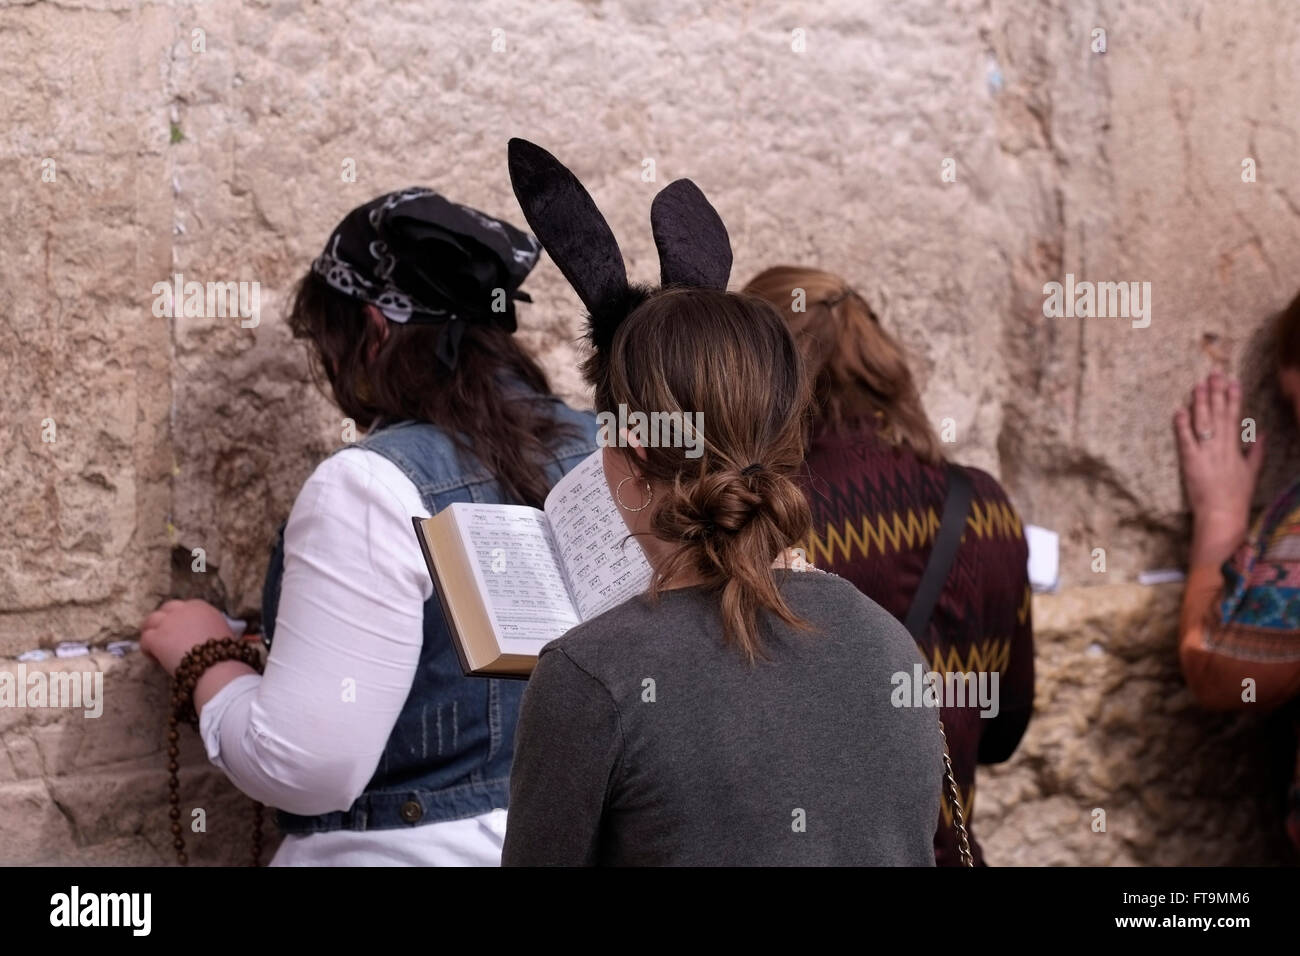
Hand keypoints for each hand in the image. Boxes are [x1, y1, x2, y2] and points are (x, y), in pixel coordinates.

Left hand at [139, 599, 234, 676]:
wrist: (216, 666)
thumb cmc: (224, 653)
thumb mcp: (224, 632)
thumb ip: (211, 627)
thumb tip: (207, 633)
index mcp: (201, 607)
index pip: (184, 607)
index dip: (180, 618)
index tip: (182, 631)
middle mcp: (183, 610)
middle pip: (166, 609)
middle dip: (164, 620)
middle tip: (164, 635)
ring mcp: (168, 622)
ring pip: (151, 620)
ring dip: (152, 631)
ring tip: (154, 646)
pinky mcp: (157, 637)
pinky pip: (144, 639)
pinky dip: (147, 649)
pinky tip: (154, 658)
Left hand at [1173, 372, 1264, 565]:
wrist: (1222, 515)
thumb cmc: (1237, 497)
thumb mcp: (1252, 472)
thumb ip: (1256, 452)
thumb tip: (1261, 433)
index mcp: (1235, 447)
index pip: (1235, 416)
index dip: (1234, 397)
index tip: (1234, 380)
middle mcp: (1221, 446)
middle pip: (1218, 414)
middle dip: (1216, 392)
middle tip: (1214, 372)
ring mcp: (1206, 453)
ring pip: (1203, 422)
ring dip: (1200, 402)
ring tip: (1198, 384)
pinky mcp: (1190, 462)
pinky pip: (1186, 439)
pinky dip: (1182, 424)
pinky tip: (1179, 410)